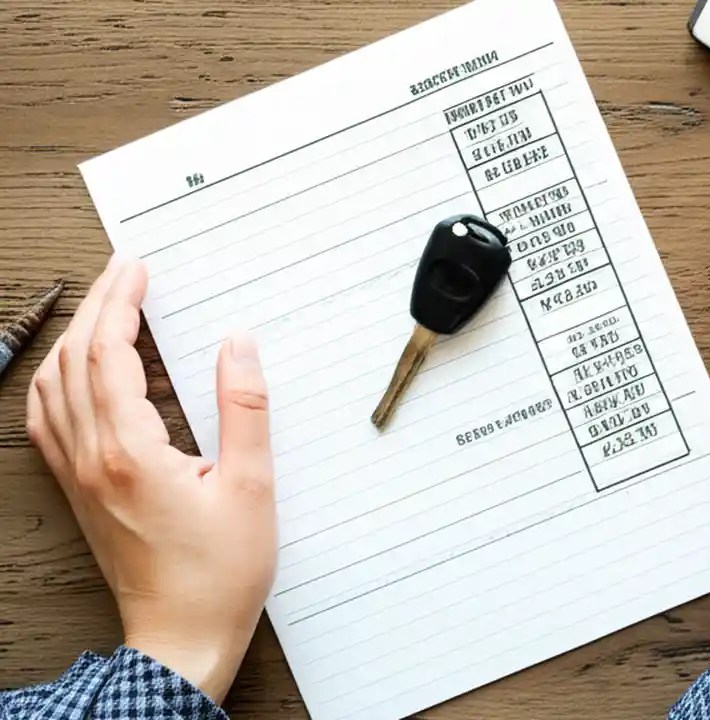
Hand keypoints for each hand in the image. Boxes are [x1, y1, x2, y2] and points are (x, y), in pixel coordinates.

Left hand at [25, 257, 276, 702]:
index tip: (137, 270)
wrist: (182, 636)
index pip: (110, 355)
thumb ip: (244, 410)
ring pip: (51, 389)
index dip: (122, 304)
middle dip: (96, 307)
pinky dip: (56, 382)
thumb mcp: (252, 487)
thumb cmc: (220, 574)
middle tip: (123, 272)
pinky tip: (74, 374)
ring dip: (72, 340)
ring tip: (102, 309)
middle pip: (74, 362)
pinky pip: (47, 422)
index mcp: (131, 452)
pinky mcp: (80, 493)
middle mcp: (92, 460)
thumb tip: (238, 346)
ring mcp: (79, 477)